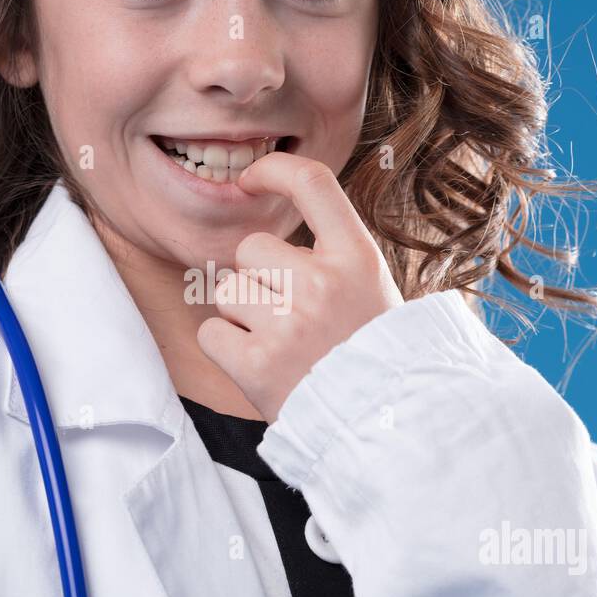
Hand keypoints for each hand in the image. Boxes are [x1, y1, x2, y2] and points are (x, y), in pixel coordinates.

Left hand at [196, 152, 403, 422]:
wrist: (384, 425)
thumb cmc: (371, 355)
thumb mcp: (372, 290)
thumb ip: (329, 257)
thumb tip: (266, 235)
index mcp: (357, 258)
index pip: (312, 183)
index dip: (274, 170)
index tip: (250, 179)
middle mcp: (322, 284)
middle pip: (250, 248)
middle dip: (259, 278)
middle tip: (292, 316)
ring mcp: (288, 324)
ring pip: (227, 292)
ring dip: (243, 315)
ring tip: (283, 345)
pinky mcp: (257, 364)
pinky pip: (211, 334)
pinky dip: (227, 349)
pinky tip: (261, 364)